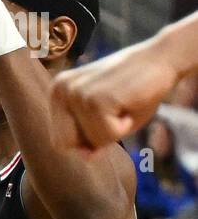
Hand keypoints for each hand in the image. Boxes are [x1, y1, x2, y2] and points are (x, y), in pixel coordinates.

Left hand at [50, 39, 179, 149]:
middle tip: (115, 112)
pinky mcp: (95, 98)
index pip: (60, 141)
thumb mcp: (106, 120)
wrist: (162, 60)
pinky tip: (129, 102)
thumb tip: (84, 158)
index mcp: (57, 93)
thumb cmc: (135, 92)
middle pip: (66, 144)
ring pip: (90, 142)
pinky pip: (107, 135)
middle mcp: (59, 90)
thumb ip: (89, 140)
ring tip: (123, 104)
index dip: (85, 141)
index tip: (105, 118)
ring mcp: (75, 93)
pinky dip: (124, 127)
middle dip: (94, 138)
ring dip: (114, 131)